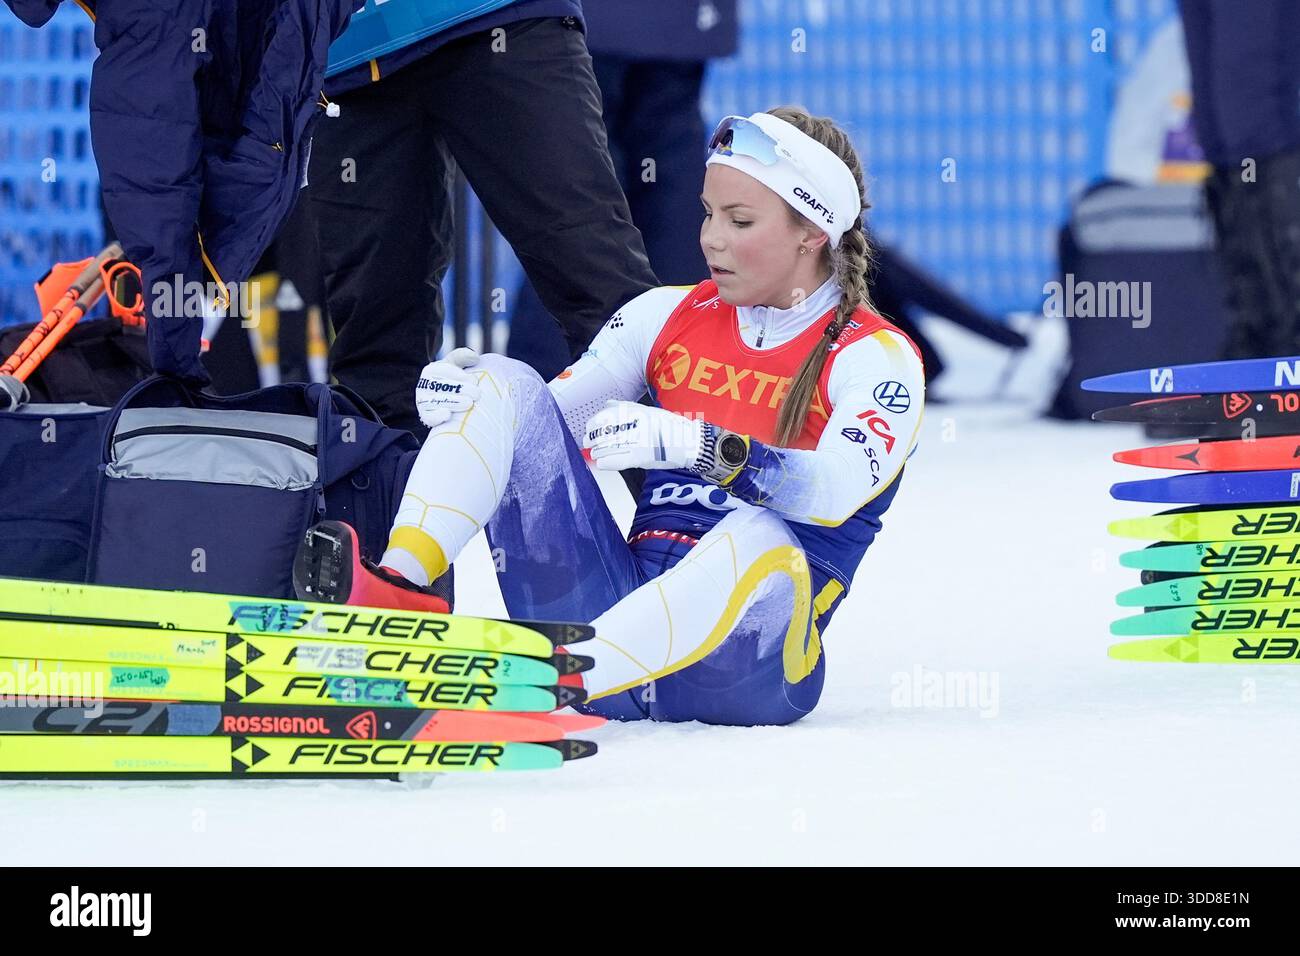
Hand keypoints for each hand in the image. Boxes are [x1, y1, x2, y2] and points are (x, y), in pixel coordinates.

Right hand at [415, 347, 480, 427]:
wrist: (446, 400)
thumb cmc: (453, 379)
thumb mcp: (455, 364)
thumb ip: (462, 357)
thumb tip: (474, 358)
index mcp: (431, 370)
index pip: (445, 370)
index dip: (460, 375)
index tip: (475, 381)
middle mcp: (425, 384)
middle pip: (442, 386)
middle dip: (462, 389)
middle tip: (477, 394)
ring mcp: (423, 400)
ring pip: (436, 401)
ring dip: (454, 402)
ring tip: (469, 403)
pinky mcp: (424, 415)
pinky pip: (428, 417)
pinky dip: (437, 416)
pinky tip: (448, 414)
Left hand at [583, 400, 703, 471]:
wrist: (688, 441)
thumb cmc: (668, 426)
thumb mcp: (647, 410)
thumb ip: (625, 407)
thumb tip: (607, 404)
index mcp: (633, 412)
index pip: (603, 417)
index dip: (592, 424)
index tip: (589, 428)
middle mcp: (633, 425)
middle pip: (602, 433)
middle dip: (591, 439)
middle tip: (588, 442)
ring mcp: (636, 441)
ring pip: (606, 447)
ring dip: (597, 451)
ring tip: (595, 453)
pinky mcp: (640, 457)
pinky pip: (616, 460)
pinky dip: (605, 462)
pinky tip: (601, 462)